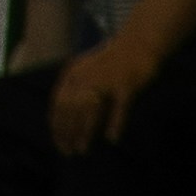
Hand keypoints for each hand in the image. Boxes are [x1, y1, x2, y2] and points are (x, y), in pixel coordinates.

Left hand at [49, 31, 153, 154]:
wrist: (138, 43)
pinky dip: (115, 123)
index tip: (58, 142)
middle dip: (67, 132)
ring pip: (91, 109)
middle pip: (71, 108)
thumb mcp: (87, 71)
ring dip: (84, 131)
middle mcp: (86, 75)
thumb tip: (66, 120)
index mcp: (74, 73)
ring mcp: (107, 80)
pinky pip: (119, 107)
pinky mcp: (126, 85)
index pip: (59, 102)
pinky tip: (112, 138)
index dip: (57, 124)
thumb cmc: (112, 62)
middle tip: (68, 152)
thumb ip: (76, 90)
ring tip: (82, 149)